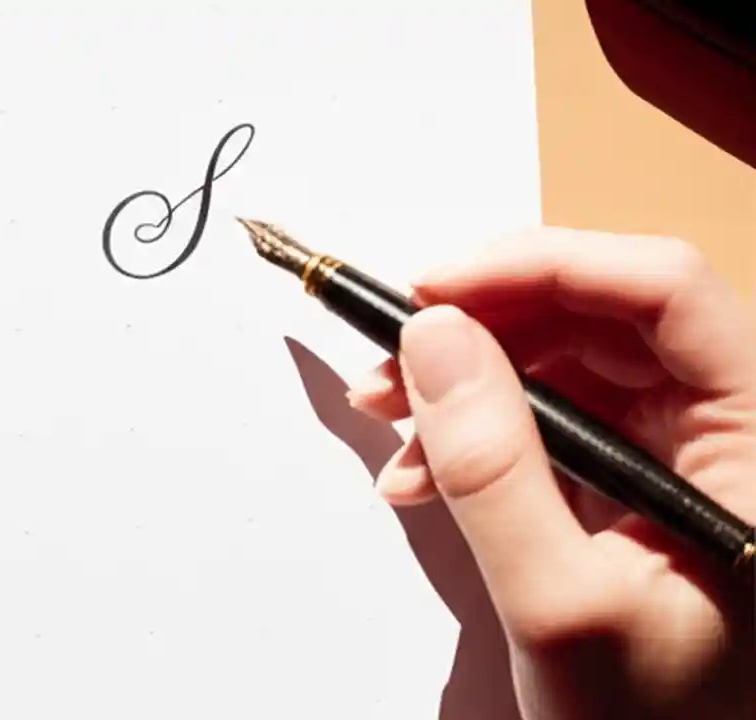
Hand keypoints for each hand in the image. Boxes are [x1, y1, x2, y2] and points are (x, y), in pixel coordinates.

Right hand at [347, 229, 755, 718]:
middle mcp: (732, 429)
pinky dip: (476, 430)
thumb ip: (494, 471)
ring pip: (566, 360)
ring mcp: (682, 451)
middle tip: (392, 359)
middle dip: (482, 329)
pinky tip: (423, 470)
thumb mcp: (560, 604)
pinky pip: (550, 415)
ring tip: (390, 424)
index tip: (436, 290)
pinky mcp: (634, 477)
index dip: (544, 267)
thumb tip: (435, 340)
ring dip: (465, 381)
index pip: (664, 294)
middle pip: (602, 316)